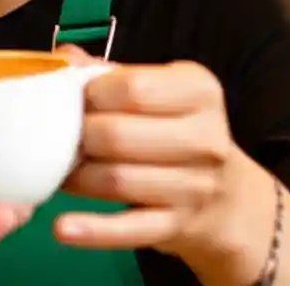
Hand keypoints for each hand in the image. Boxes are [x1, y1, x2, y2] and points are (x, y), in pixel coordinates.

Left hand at [55, 47, 277, 283]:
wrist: (228, 196)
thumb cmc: (176, 130)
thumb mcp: (158, 90)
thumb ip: (109, 72)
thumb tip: (61, 58)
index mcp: (199, 91)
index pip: (132, 87)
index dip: (91, 94)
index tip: (78, 100)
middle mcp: (205, 138)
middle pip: (116, 135)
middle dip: (79, 137)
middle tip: (66, 139)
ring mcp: (195, 187)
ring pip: (115, 180)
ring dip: (77, 177)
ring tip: (64, 170)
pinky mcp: (178, 226)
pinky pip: (128, 229)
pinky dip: (92, 230)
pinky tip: (62, 228)